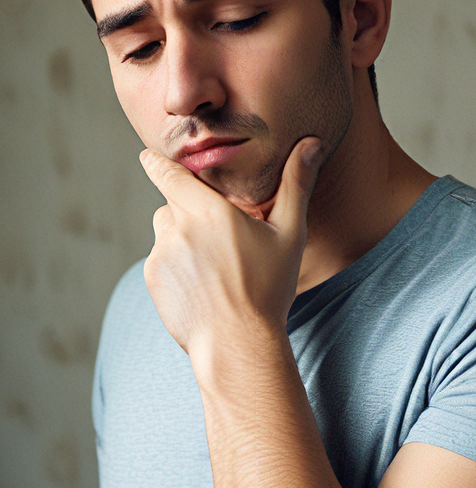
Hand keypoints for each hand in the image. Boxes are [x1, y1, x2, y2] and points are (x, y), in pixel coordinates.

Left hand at [139, 138, 322, 356]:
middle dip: (188, 210)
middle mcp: (177, 228)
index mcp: (208, 210)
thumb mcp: (289, 234)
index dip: (157, 161)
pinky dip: (175, 265)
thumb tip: (312, 143)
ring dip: (180, 237)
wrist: (237, 345)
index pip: (167, 172)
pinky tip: (202, 284)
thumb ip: (296, 184)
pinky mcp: (152, 279)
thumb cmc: (267, 290)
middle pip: (171, 203)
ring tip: (213, 264)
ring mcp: (160, 255)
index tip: (150, 156)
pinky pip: (159, 259)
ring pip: (165, 231)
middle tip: (218, 235)